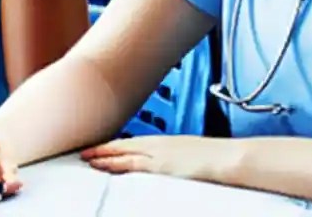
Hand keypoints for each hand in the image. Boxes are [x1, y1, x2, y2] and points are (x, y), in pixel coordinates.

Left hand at [81, 136, 232, 181]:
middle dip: (103, 149)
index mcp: (165, 142)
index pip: (133, 143)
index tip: (101, 148)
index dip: (115, 146)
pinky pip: (132, 164)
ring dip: (104, 156)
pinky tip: (105, 166)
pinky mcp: (160, 164)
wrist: (226, 158)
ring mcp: (158, 154)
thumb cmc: (213, 159)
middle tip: (84, 151)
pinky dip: (116, 164)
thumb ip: (174, 160)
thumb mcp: (189, 156)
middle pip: (124, 145)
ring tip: (88, 158)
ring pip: (124, 153)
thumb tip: (168, 167)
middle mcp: (158, 145)